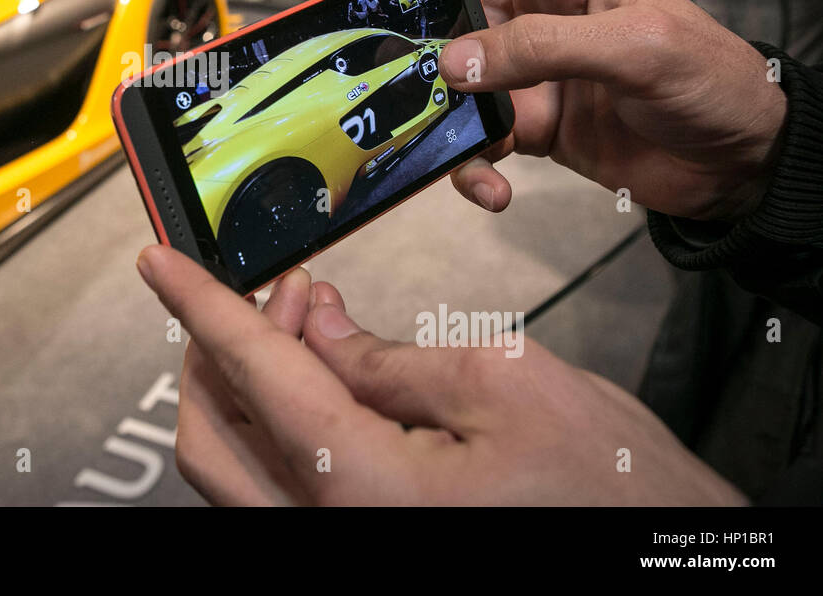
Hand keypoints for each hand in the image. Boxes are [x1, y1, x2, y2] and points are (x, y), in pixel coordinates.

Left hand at [137, 245, 746, 504]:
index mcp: (363, 490)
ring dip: (249, 385)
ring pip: (235, 468)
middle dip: (219, 347)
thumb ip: (388, 355)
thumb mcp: (506, 385)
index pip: (253, 373)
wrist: (660, 558)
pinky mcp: (360, 547)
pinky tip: (328, 380)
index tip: (162, 265)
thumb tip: (316, 325)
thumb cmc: (615, 496)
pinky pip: (280, 490)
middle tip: (277, 290)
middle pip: (213, 433)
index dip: (200, 305)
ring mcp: (338, 548)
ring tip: (309, 321)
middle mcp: (330, 535)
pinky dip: (282, 426)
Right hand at [364, 0, 787, 221]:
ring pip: (454, 88)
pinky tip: (494, 194)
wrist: (744, 165)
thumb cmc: (708, 79)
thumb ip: (544, 49)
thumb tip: (452, 65)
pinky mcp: (532, 131)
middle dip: (411, 38)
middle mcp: (537, 19)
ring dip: (438, 118)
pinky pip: (478, 145)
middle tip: (375, 67)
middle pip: (450, 13)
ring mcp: (529, 78)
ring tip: (442, 145)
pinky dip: (473, 171)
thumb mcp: (634, 49)